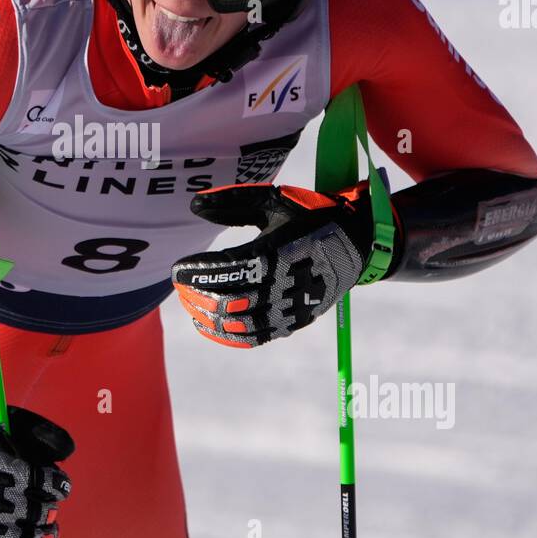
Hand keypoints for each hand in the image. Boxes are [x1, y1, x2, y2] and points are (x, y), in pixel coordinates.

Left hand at [171, 183, 374, 346]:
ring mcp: (291, 307)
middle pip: (230, 300)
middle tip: (180, 287)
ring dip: (209, 317)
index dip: (198, 272)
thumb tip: (193, 204)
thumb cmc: (310, 216)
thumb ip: (232, 202)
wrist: (358, 242)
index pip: (228, 269)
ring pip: (241, 324)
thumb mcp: (273, 200)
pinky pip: (256, 337)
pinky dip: (228, 336)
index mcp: (278, 252)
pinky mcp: (295, 321)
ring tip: (191, 305)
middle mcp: (285, 284)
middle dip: (198, 295)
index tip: (178, 269)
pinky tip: (210, 325)